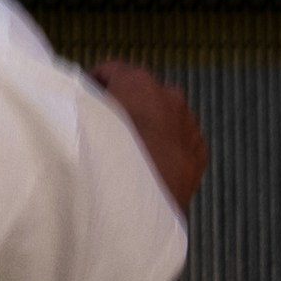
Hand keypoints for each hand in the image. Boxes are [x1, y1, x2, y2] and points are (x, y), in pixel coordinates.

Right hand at [96, 58, 208, 209]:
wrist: (138, 210)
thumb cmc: (105, 161)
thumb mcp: (82, 123)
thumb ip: (82, 102)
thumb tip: (80, 99)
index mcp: (138, 82)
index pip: (112, 70)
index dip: (94, 82)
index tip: (85, 98)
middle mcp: (169, 96)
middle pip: (142, 93)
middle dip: (126, 104)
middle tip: (106, 128)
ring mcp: (189, 124)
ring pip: (164, 117)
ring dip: (149, 126)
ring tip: (129, 151)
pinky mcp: (199, 152)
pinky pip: (180, 141)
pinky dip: (167, 147)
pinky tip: (150, 165)